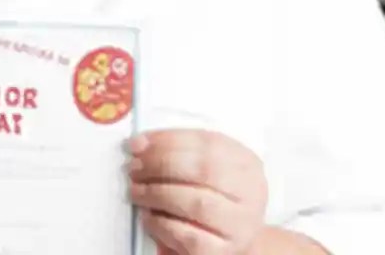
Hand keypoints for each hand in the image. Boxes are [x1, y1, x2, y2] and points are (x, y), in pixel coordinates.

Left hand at [127, 129, 267, 254]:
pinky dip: (162, 224)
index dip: (168, 141)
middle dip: (160, 165)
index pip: (207, 142)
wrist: (232, 240)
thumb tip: (139, 144)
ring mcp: (239, 225)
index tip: (138, 143)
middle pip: (204, 170)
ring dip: (158, 193)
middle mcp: (250, 193)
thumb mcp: (206, 168)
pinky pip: (190, 237)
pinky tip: (147, 216)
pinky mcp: (222, 252)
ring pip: (197, 203)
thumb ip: (179, 152)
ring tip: (136, 191)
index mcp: (246, 163)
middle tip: (134, 168)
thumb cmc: (213, 197)